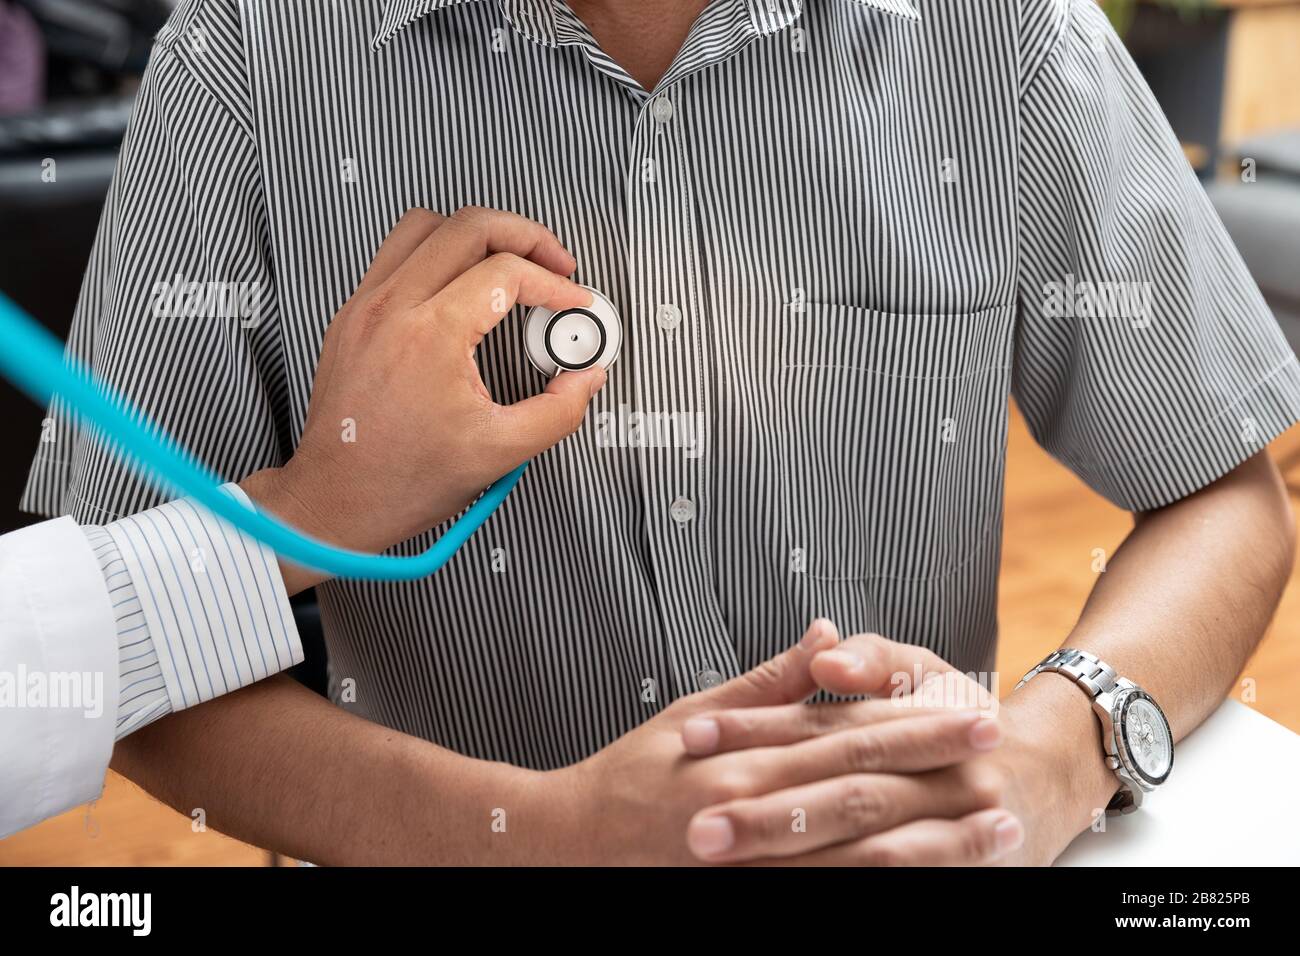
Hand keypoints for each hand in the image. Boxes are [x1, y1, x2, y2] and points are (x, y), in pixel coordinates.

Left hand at [240, 206, 605, 590]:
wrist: (337, 500)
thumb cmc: (403, 481)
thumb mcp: (501, 453)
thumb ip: (558, 411)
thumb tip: (585, 378)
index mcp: (431, 336)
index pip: (508, 273)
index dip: (555, 285)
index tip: (573, 305)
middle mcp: (393, 308)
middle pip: (469, 225)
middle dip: (525, 236)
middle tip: (554, 263)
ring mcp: (366, 306)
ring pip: (424, 224)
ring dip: (475, 233)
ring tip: (508, 260)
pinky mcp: (351, 316)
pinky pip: (395, 253)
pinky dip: (436, 253)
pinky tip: (460, 284)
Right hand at [539, 621, 1012, 864]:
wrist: (570, 846)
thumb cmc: (629, 777)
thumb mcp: (694, 715)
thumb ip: (768, 681)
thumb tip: (827, 635)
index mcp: (744, 757)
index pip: (846, 734)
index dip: (913, 725)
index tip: (967, 713)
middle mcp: (754, 809)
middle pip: (864, 790)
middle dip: (938, 778)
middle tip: (1001, 765)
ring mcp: (756, 864)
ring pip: (860, 856)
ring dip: (935, 844)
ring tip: (994, 832)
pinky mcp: (753, 896)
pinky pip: (827, 895)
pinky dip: (882, 888)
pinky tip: (929, 879)